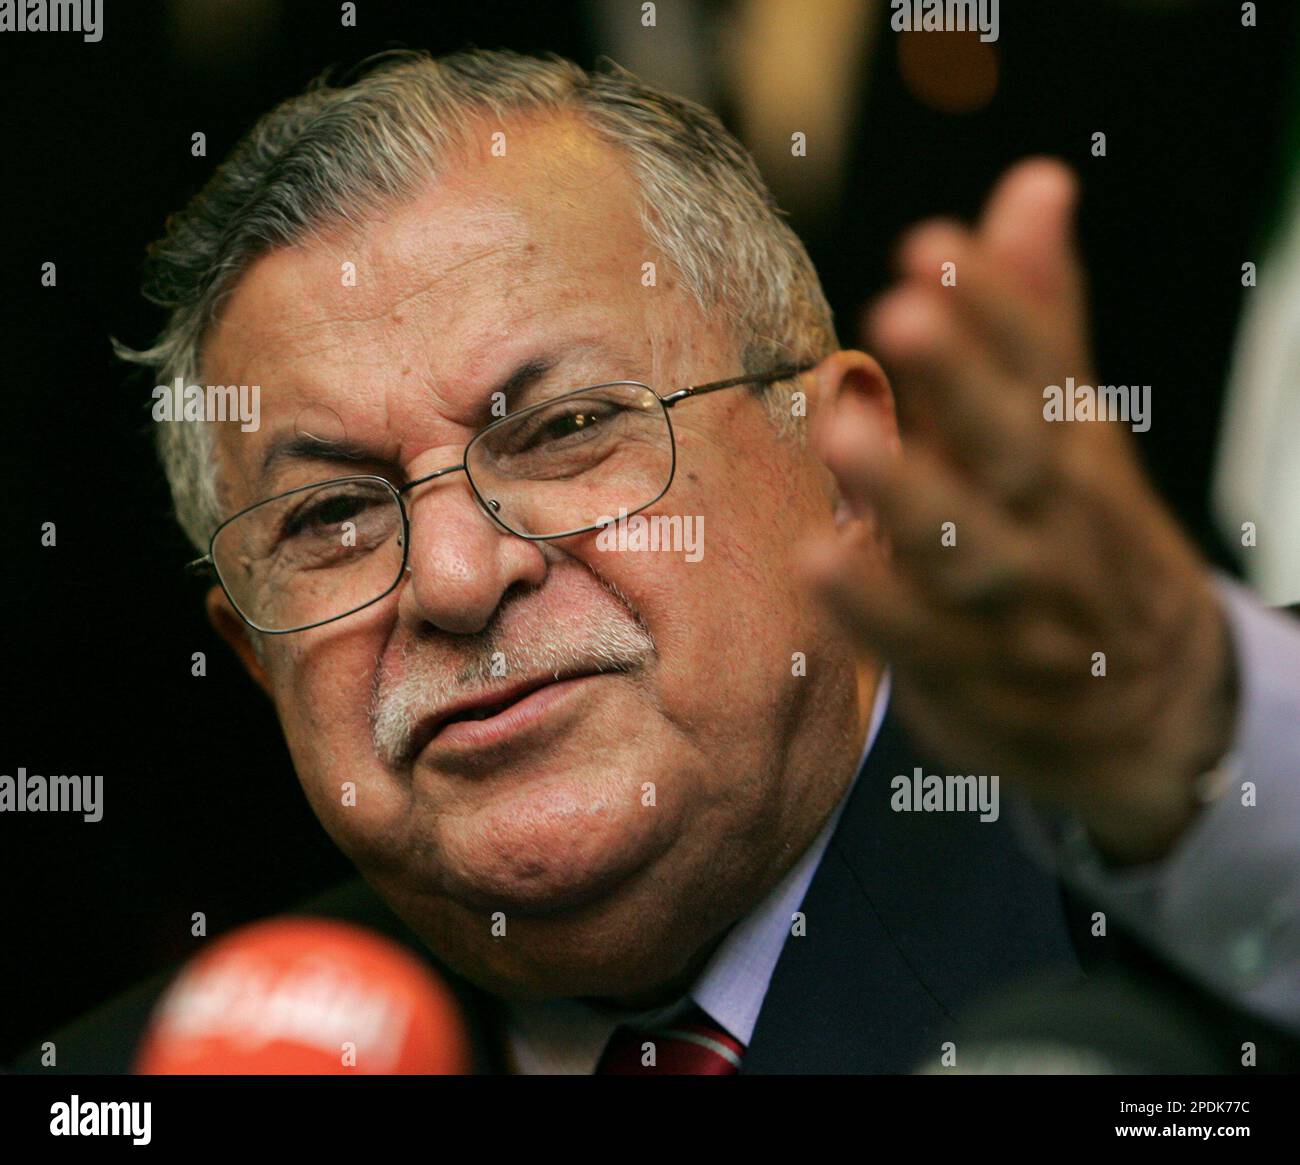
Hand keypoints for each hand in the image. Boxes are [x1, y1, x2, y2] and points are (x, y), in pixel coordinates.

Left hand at [801, 158, 1236, 864]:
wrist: (1147, 706)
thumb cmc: (1076, 541)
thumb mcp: (1065, 432)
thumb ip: (1035, 317)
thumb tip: (1036, 182)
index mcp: (1073, 452)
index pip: (1043, 369)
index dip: (994, 308)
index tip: (932, 247)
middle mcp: (1054, 523)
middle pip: (1015, 450)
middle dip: (963, 382)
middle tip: (900, 317)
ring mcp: (1022, 609)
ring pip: (972, 551)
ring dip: (911, 494)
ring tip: (845, 431)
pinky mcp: (979, 681)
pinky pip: (928, 646)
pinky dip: (878, 608)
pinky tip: (820, 561)